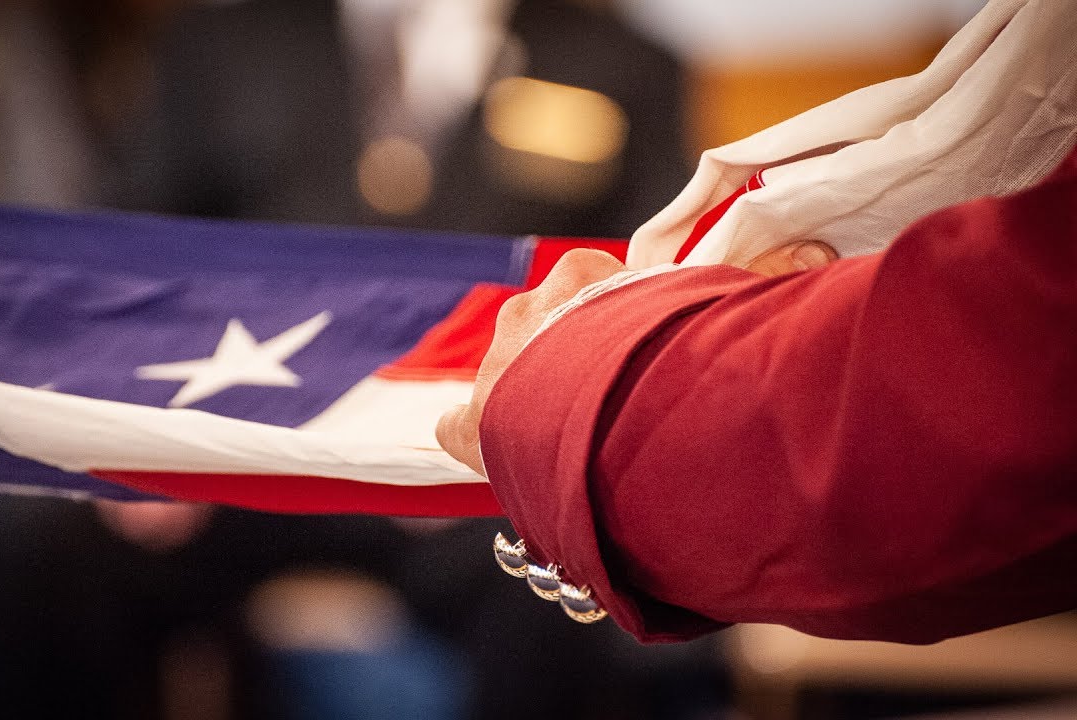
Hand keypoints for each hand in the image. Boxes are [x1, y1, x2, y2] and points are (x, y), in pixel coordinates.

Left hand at [435, 241, 837, 474]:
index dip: (625, 319)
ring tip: (573, 430)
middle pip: (555, 327)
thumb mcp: (717, 307)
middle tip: (609, 393)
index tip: (643, 346)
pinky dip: (474, 436)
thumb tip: (818, 249)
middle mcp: (534, 309)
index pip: (603, 288)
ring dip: (536, 393)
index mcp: (587, 278)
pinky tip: (488, 452)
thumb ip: (761, 283)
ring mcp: (498, 362)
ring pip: (514, 371)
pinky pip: (461, 427)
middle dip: (575, 354)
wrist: (607, 403)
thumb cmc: (666, 353)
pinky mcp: (474, 419)